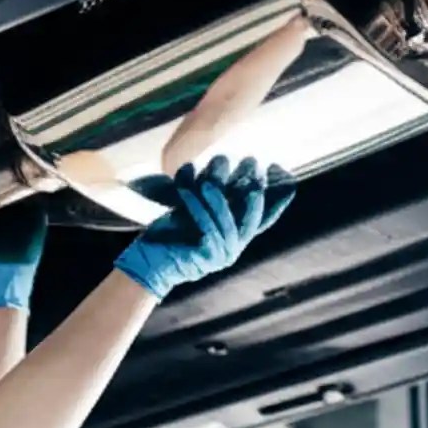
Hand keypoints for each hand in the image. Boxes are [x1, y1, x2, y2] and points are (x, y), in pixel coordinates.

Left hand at [114, 156, 294, 298]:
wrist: (147, 265)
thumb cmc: (168, 236)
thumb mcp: (192, 212)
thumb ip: (210, 195)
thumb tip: (223, 163)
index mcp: (234, 238)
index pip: (263, 218)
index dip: (276, 196)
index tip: (280, 170)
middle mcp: (233, 248)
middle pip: (252, 217)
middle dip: (254, 187)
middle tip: (253, 162)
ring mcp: (222, 255)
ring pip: (229, 219)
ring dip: (222, 190)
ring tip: (220, 164)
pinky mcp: (206, 257)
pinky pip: (206, 226)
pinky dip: (197, 203)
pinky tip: (187, 184)